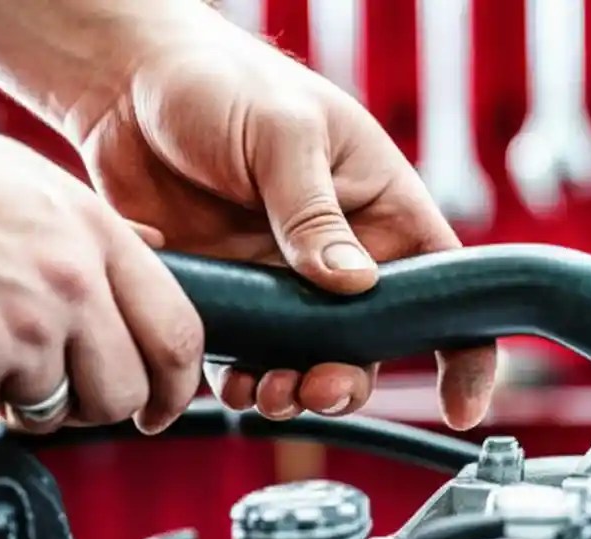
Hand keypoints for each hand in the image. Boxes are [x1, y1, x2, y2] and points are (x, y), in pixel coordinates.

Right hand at [0, 100, 202, 433]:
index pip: (179, 333)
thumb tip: (147, 260)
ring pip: (55, 413)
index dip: (179, 387)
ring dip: (23, 400)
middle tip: (57, 385)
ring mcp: (14, 334)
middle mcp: (65, 285)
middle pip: (124, 392)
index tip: (161, 406)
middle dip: (96, 405)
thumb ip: (94, 232)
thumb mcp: (26, 180)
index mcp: (92, 234)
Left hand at [69, 1, 496, 429]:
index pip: (445, 285)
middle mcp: (340, 252)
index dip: (465, 349)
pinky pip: (245, 356)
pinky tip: (228, 378)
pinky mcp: (230, 296)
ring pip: (307, 361)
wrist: (125, 83)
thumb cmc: (220, 80)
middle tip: (313, 387)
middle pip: (371, 344)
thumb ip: (314, 210)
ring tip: (265, 392)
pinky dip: (240, 379)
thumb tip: (351, 285)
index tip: (459, 406)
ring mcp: (282, 280)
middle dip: (347, 380)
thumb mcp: (281, 132)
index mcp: (380, 206)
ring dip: (293, 391)